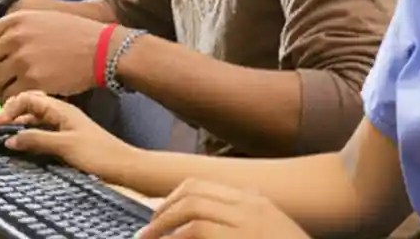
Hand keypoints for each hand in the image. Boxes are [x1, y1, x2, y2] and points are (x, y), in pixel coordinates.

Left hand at [0, 11, 102, 101]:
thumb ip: (16, 26)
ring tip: (8, 90)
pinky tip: (20, 98)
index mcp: (15, 21)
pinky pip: (9, 96)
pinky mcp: (33, 82)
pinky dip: (11, 101)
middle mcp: (15, 38)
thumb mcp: (41, 18)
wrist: (100, 49)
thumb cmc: (74, 33)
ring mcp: (23, 61)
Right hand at [0, 91, 134, 179]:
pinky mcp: (67, 137)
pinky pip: (42, 129)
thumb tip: (10, 138)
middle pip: (30, 105)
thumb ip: (37, 140)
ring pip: (35, 118)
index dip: (10, 108)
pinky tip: (22, 143)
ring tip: (3, 135)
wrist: (124, 166)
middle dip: (11, 112)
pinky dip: (29, 133)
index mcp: (61, 108)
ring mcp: (64, 124)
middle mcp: (61, 113)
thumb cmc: (98, 153)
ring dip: (19, 124)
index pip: (28, 98)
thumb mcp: (64, 146)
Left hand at [139, 179, 309, 238]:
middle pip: (193, 192)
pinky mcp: (242, 238)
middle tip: (147, 230)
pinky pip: (198, 230)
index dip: (172, 198)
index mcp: (255, 200)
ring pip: (191, 207)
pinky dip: (176, 237)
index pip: (202, 186)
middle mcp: (250, 204)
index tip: (157, 214)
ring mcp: (247, 220)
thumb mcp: (272, 229)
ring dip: (163, 224)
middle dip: (163, 209)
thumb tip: (216, 218)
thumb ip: (248, 217)